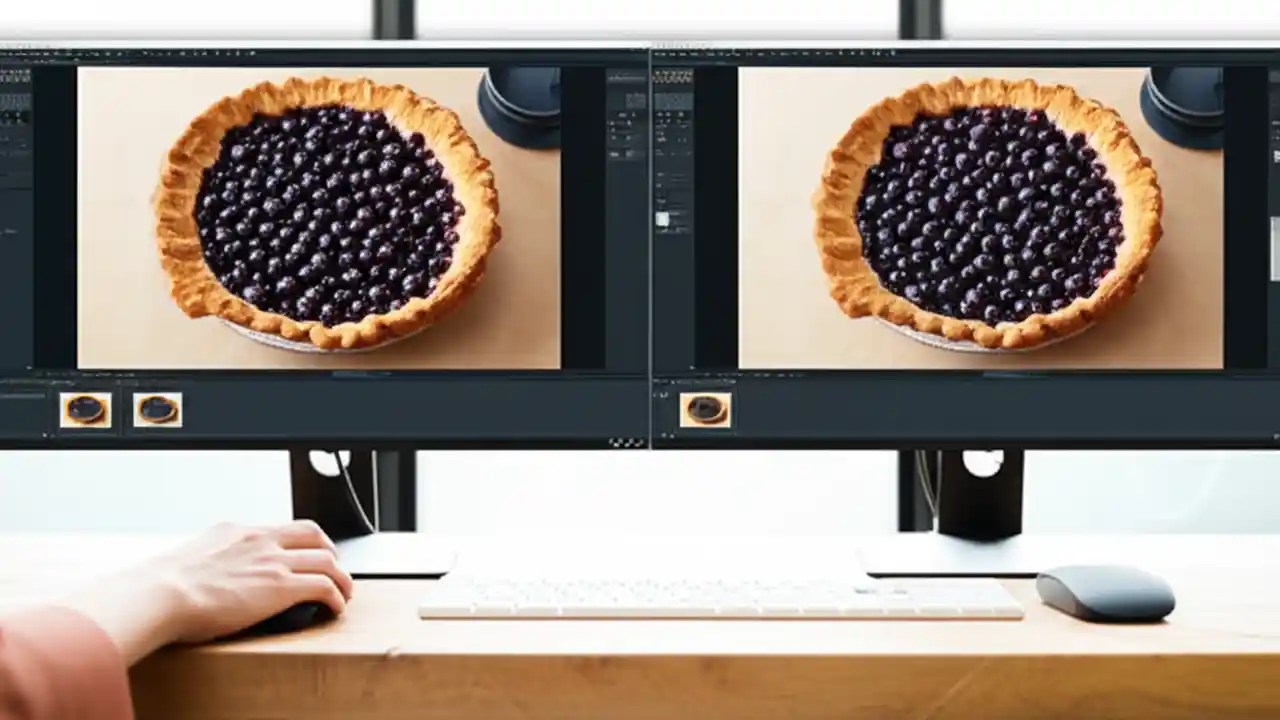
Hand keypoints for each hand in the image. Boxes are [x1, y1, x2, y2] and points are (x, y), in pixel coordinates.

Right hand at [65, 521, 353, 664]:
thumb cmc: (163, 586)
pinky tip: (335, 608)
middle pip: (313, 535)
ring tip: (344, 592)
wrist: (161, 594)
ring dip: (342, 578)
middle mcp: (261, 539)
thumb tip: (207, 574)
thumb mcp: (192, 558)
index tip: (305, 553)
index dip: (301, 541)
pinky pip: (324, 587)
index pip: (281, 527)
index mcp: (238, 531)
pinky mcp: (281, 586)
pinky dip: (336, 597)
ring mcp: (274, 561)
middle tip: (334, 568)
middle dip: (329, 551)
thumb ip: (211, 560)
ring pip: (327, 560)